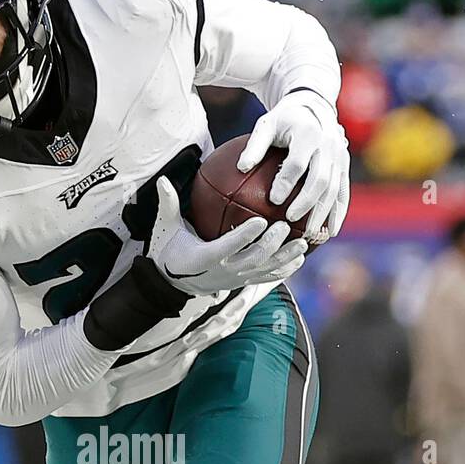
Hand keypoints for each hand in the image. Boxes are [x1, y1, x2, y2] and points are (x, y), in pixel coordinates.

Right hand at [147, 177, 307, 295]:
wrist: (171, 284)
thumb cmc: (170, 251)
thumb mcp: (166, 228)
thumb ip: (169, 204)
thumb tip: (163, 179)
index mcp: (205, 257)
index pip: (228, 246)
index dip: (244, 236)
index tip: (260, 220)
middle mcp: (223, 271)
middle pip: (252, 259)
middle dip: (271, 243)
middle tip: (284, 225)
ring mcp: (235, 279)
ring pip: (264, 270)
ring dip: (284, 257)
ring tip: (302, 242)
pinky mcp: (242, 283)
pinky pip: (267, 278)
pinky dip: (284, 269)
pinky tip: (300, 258)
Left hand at [237, 91, 349, 237]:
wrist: (314, 106)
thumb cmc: (283, 120)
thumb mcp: (265, 125)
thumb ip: (254, 146)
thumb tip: (240, 167)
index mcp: (307, 133)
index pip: (297, 162)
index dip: (286, 181)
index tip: (272, 200)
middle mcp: (328, 144)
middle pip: (320, 179)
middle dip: (306, 202)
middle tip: (289, 220)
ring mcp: (340, 156)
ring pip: (334, 189)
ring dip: (323, 213)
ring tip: (308, 235)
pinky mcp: (345, 166)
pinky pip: (343, 192)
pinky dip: (338, 213)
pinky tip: (329, 232)